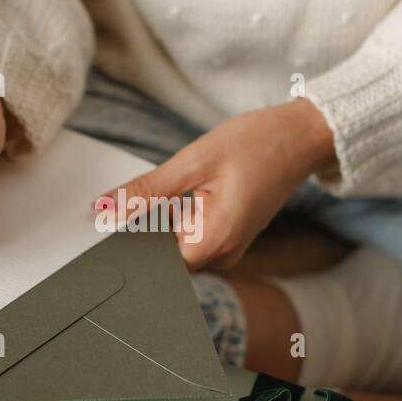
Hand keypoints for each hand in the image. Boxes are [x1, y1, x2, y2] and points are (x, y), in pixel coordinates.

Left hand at [97, 98, 335, 270]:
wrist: (301, 136)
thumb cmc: (259, 142)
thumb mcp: (194, 160)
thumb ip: (147, 191)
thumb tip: (104, 210)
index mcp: (216, 238)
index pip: (154, 263)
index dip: (124, 248)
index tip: (100, 232)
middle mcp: (223, 253)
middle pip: (162, 259)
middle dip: (135, 235)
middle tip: (112, 208)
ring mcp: (227, 248)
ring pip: (173, 249)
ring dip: (152, 227)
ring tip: (147, 198)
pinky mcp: (226, 237)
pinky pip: (188, 239)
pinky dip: (170, 222)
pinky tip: (167, 200)